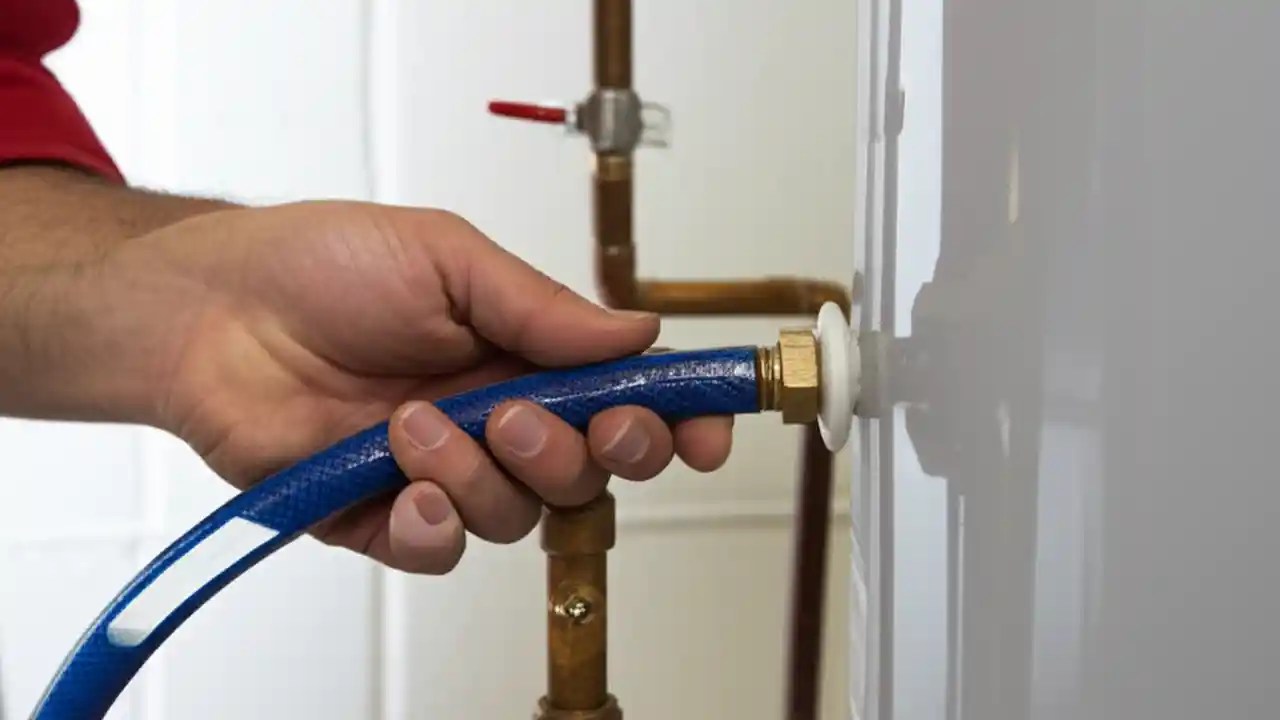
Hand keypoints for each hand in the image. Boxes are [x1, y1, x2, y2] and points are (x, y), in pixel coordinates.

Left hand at [111, 201, 733, 572]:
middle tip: (531, 411)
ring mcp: (447, 470)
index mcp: (527, 353)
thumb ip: (544, 307)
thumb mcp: (447, 259)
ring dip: (483, 471)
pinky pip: (445, 548)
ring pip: (522, 514)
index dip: (677, 419)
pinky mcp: (387, 515)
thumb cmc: (322, 267)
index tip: (704, 429)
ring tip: (414, 419)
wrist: (211, 312)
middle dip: (585, 450)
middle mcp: (499, 416)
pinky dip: (436, 523)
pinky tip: (404, 483)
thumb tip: (636, 333)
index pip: (626, 397)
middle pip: (593, 469)